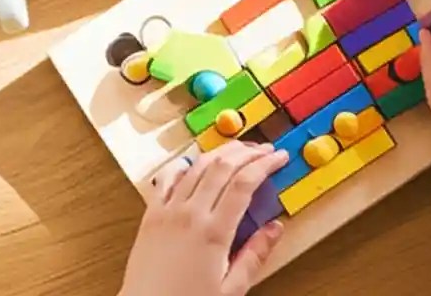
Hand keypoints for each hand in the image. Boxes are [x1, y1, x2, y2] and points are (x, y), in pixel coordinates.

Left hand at [120, 141, 288, 295]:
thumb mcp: (230, 290)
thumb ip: (254, 256)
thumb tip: (274, 229)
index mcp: (213, 233)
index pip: (245, 183)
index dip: (266, 164)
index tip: (279, 158)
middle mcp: (189, 215)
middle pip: (223, 166)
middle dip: (248, 152)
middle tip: (264, 150)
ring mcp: (168, 212)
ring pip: (198, 165)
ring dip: (221, 152)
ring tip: (238, 149)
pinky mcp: (151, 215)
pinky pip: (168, 178)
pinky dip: (185, 164)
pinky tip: (195, 162)